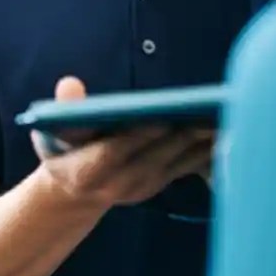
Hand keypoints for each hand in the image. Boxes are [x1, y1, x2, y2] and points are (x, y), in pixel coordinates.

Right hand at [30, 77, 214, 208]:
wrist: (73, 191)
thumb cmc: (60, 150)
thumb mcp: (51, 131)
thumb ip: (62, 108)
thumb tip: (70, 84)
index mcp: (85, 171)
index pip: (113, 153)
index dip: (137, 137)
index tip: (160, 118)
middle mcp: (117, 184)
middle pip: (152, 157)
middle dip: (178, 135)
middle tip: (202, 110)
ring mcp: (142, 187)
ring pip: (175, 162)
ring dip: (199, 142)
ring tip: (219, 115)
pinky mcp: (161, 183)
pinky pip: (188, 166)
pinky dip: (207, 149)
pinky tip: (224, 129)